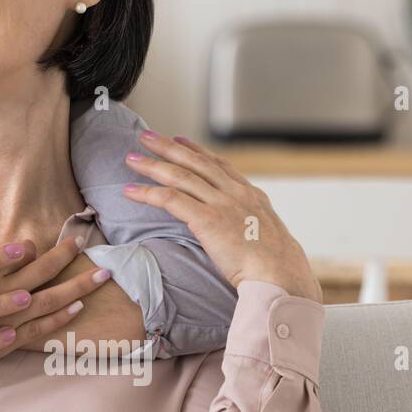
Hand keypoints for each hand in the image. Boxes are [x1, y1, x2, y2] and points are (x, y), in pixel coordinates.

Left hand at [124, 132, 320, 302]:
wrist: (281, 275)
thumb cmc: (276, 267)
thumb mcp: (267, 236)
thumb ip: (250, 225)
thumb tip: (241, 231)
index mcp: (251, 195)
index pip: (219, 165)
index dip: (197, 150)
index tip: (179, 138)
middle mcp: (236, 193)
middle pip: (196, 162)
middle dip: (168, 147)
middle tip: (147, 136)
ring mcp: (221, 204)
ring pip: (180, 175)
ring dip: (152, 165)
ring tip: (132, 158)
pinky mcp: (206, 219)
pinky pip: (170, 199)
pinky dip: (147, 193)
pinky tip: (130, 191)